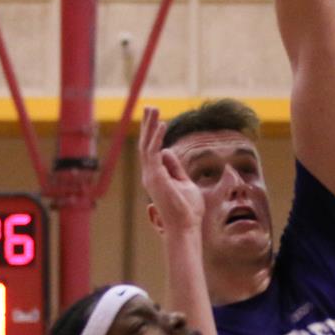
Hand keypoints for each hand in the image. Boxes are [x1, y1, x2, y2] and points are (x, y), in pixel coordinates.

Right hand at [138, 106, 205, 238]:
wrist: (185, 227)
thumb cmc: (187, 210)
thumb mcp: (184, 183)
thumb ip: (176, 168)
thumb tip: (168, 151)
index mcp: (157, 177)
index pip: (154, 152)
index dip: (156, 135)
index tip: (159, 121)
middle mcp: (150, 175)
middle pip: (147, 145)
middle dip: (148, 125)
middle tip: (150, 108)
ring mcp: (151, 176)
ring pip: (147, 145)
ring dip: (151, 126)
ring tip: (153, 108)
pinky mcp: (155, 176)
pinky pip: (154, 151)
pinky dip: (157, 136)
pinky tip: (162, 124)